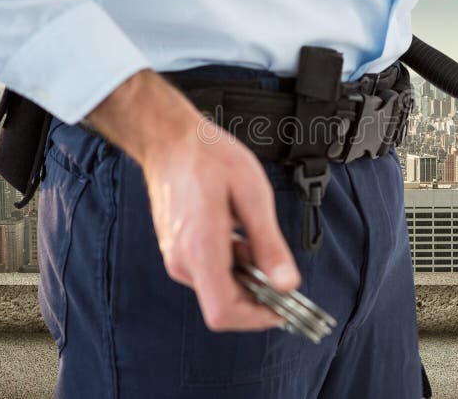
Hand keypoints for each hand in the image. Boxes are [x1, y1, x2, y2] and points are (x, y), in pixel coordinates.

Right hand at [87, 70, 299, 330]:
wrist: (170, 140)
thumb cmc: (208, 158)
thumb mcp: (252, 195)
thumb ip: (269, 245)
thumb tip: (287, 283)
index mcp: (200, 250)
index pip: (223, 313)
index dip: (257, 318)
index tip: (283, 308)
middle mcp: (183, 261)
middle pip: (224, 303)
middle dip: (257, 293)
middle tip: (279, 266)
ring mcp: (176, 257)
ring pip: (218, 287)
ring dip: (245, 274)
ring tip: (256, 235)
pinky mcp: (177, 251)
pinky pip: (208, 271)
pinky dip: (232, 263)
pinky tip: (240, 233)